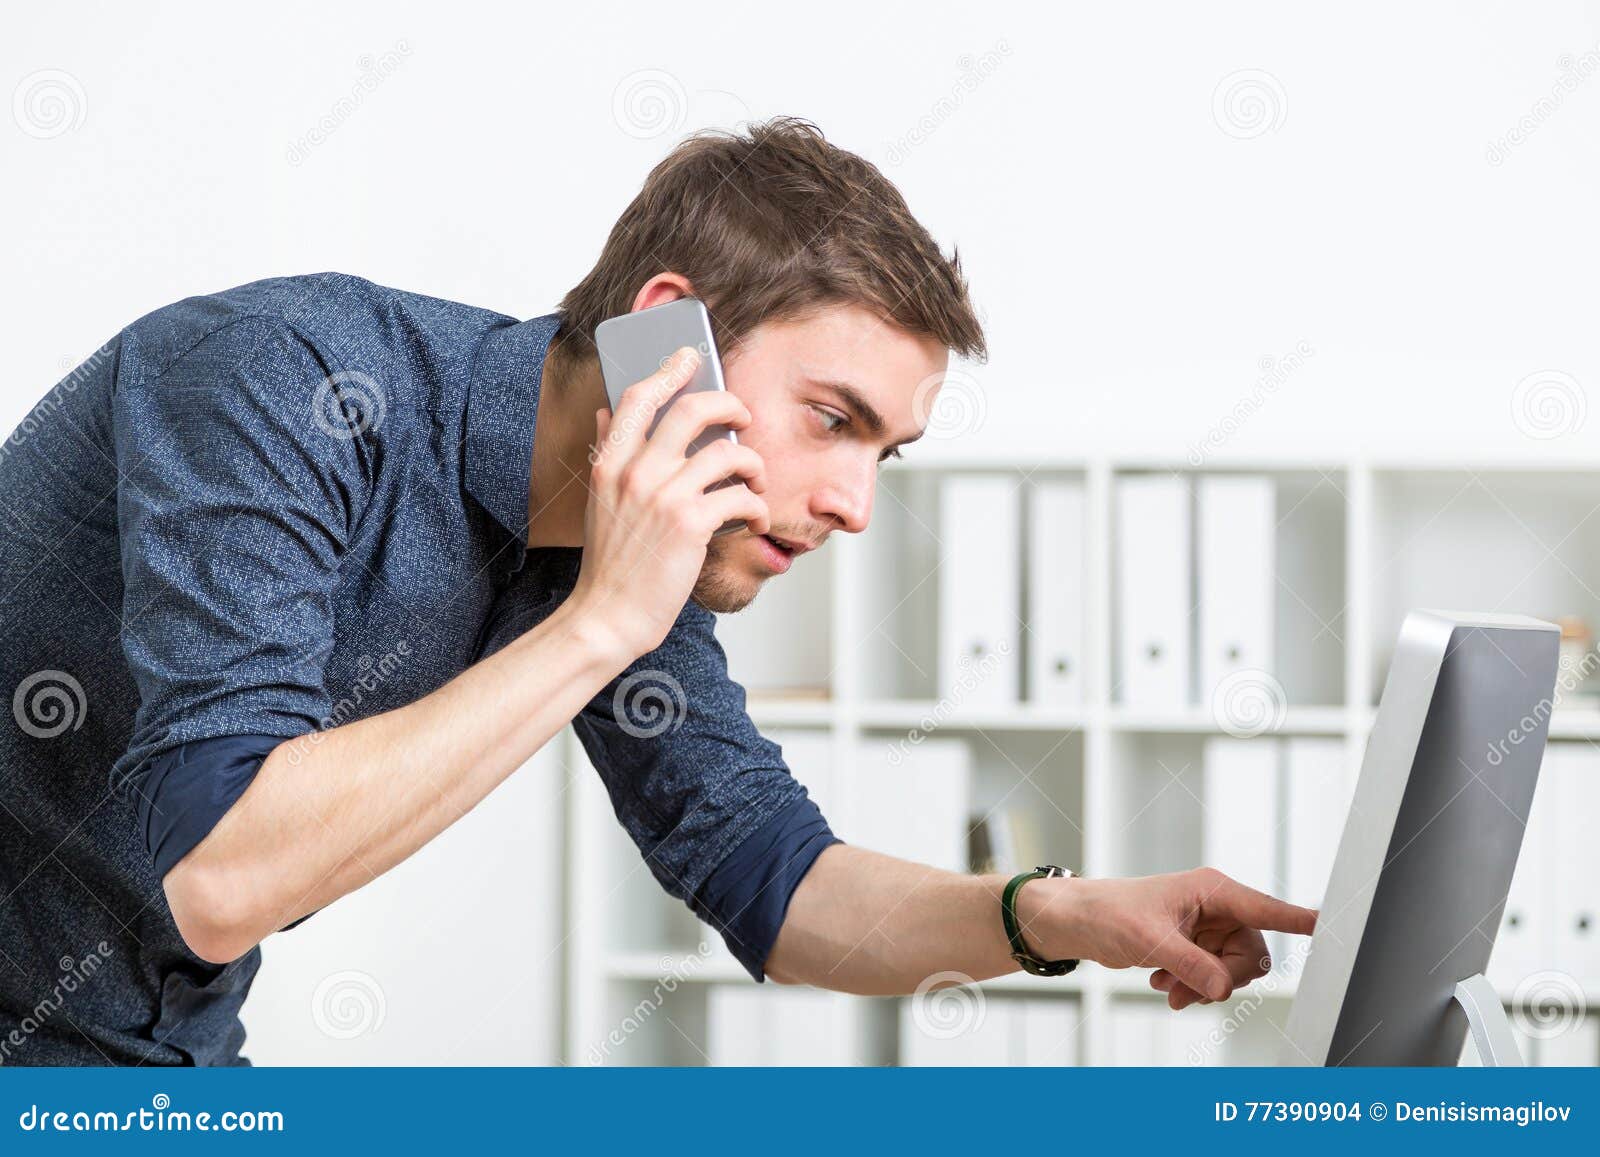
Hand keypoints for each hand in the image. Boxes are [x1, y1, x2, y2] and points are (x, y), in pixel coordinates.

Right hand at [570, 347, 769, 660]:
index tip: (689, 357)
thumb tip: (607, 412)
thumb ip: (608, 453)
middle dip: (730, 406)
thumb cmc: (611, 563)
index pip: (639, 397)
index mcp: (610, 463)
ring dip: (753, 465)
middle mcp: (635, 472)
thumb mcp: (600, 500)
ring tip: (755, 481)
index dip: (668, 370)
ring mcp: (663, 496)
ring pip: (728, 453)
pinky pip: (741, 496)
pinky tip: (755, 519)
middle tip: (743, 418)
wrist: (607, 615)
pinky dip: (758, 506)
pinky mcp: (691, 524)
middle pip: (692, 409)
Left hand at [1020, 867, 1316, 1008]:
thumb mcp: (1150, 941)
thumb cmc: (1109, 914)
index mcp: (1212, 890)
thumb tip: (1223, 989)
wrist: (1080, 923)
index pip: (1267, 907)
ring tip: (1170, 990)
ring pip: (1233, 970)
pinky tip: (1165, 986)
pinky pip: (1215, 975)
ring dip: (1205, 986)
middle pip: (1252, 953)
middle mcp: (1216, 906)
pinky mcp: (1196, 944)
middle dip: (1224, 979)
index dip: (1300, 920)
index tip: (1332, 924)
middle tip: (1193, 991)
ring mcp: (1207, 927)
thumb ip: (1192, 966)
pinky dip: (1195, 987)